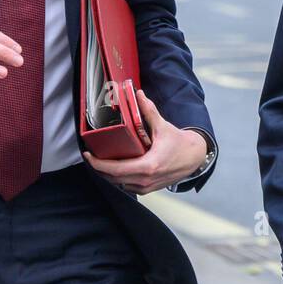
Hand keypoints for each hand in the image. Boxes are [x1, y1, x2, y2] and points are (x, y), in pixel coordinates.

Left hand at [83, 90, 207, 194]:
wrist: (195, 158)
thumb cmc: (180, 144)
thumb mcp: (163, 127)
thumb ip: (149, 111)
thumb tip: (138, 94)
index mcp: (148, 166)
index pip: (115, 169)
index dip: (98, 164)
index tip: (88, 155)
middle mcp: (146, 180)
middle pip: (113, 178)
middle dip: (99, 168)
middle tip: (90, 156)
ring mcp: (147, 187)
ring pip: (119, 184)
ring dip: (108, 174)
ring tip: (100, 160)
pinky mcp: (148, 189)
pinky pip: (127, 185)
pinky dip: (118, 177)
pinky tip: (115, 166)